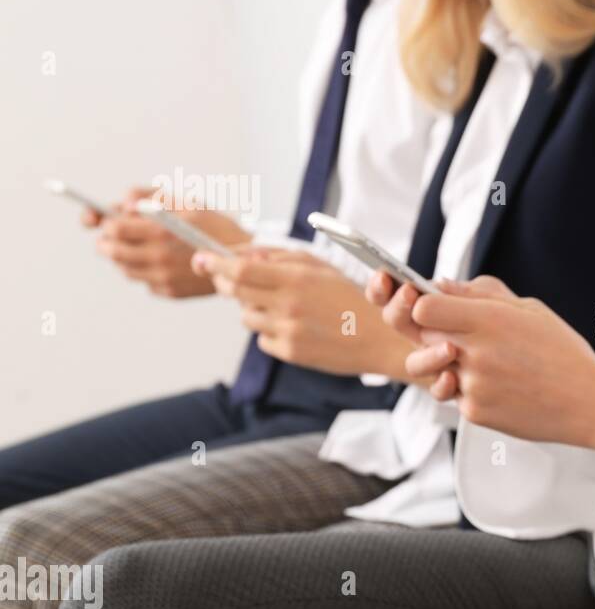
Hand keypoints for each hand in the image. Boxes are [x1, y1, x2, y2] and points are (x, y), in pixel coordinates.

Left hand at [92, 186, 250, 297]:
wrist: (243, 259)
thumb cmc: (214, 225)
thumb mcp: (185, 200)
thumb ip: (149, 196)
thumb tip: (122, 204)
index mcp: (162, 230)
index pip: (114, 228)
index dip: (104, 222)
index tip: (106, 220)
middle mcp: (160, 257)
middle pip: (112, 251)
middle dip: (106, 241)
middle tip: (108, 237)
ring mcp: (164, 277)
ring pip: (124, 268)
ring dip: (122, 257)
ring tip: (132, 248)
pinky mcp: (169, 291)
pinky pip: (143, 281)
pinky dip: (143, 271)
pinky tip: (157, 262)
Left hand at [195, 248, 421, 381]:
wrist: (380, 338)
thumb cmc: (351, 297)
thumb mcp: (320, 267)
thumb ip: (280, 258)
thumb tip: (241, 256)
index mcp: (297, 279)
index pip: (239, 270)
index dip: (214, 264)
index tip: (200, 258)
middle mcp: (288, 306)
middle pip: (235, 293)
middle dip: (226, 283)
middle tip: (231, 278)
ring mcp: (288, 331)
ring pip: (245, 317)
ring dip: (253, 309)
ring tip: (282, 306)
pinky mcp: (290, 352)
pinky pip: (262, 339)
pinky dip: (270, 331)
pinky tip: (295, 327)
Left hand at [402, 276, 594, 454]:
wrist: (587, 403)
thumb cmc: (562, 352)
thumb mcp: (528, 308)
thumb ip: (480, 293)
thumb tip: (440, 284)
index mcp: (489, 319)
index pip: (423, 308)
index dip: (424, 305)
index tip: (437, 308)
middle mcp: (476, 352)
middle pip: (422, 336)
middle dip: (435, 333)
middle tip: (463, 337)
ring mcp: (473, 385)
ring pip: (434, 369)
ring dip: (448, 364)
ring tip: (481, 363)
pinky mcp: (475, 411)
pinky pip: (455, 396)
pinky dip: (472, 391)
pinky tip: (502, 387)